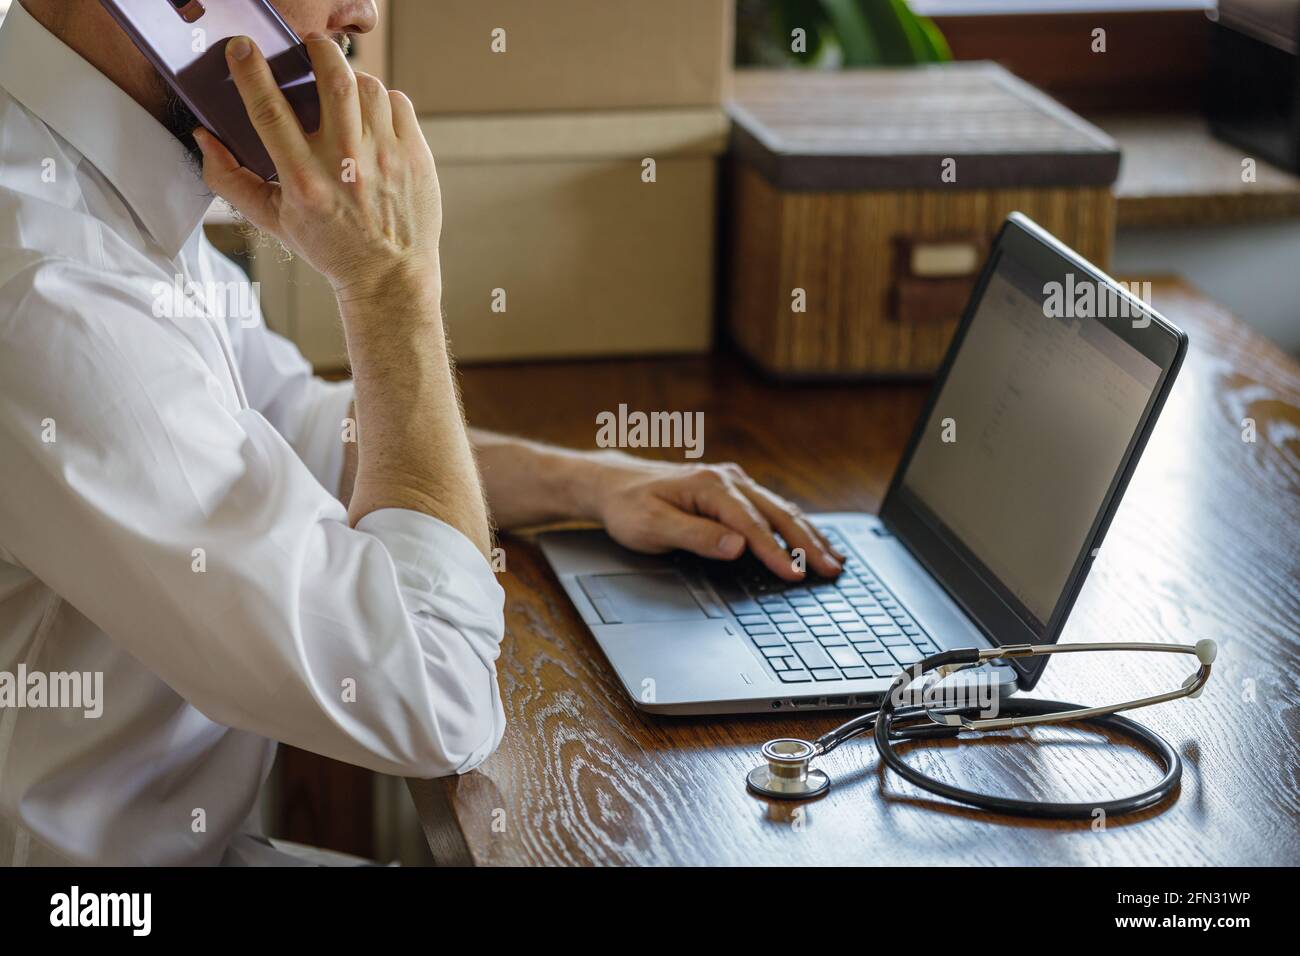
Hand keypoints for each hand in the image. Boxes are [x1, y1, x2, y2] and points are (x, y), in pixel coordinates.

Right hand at [193, 34, 440, 305]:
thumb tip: (203, 137)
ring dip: (351, 77)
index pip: (270, 111)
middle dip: (318, 50)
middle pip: (333, 80)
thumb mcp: (272, 220)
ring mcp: (385, 158)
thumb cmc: (329, 247)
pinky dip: (383, 99)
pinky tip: (373, 115)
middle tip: (311, 46)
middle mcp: (345, 165)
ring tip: (343, 89)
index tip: (243, 49)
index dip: (251, 72)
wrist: (389, 276)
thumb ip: (230, 179)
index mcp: (304, 181)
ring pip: (368, 86)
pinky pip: (398, 102)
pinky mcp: (416, 157)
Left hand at [589, 454, 843, 581]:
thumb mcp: (654, 526)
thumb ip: (697, 536)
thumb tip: (737, 546)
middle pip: (777, 514)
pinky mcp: (733, 490)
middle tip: (831, 570)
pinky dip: (794, 525)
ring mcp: (732, 482)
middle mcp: (727, 479)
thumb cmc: (628, 507)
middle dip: (806, 544)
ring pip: (780, 509)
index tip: (795, 575)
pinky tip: (810, 537)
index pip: (752, 525)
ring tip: (832, 558)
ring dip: (807, 534)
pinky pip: (771, 508)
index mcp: (710, 486)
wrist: (612, 485)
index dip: (775, 553)